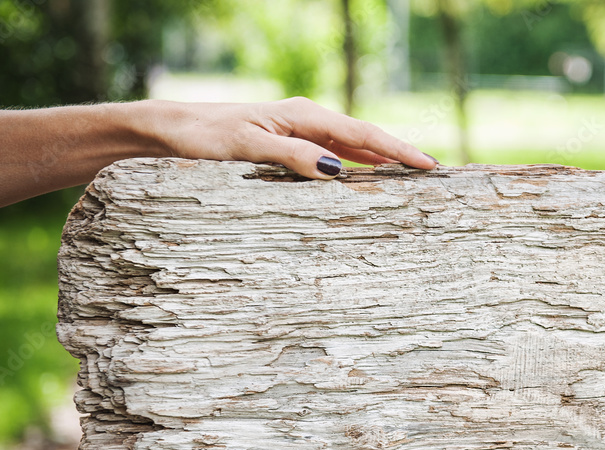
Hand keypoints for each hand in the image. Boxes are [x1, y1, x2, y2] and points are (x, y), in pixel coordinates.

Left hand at [149, 97, 438, 179]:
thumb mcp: (247, 149)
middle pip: (365, 138)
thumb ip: (293, 157)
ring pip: (352, 147)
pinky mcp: (288, 145)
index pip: (363, 135)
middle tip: (434, 174)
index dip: (399, 151)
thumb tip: (337, 169)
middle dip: (400, 154)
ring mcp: (299, 132)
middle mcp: (306, 120)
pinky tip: (368, 177)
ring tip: (412, 177)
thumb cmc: (204, 138)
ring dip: (381, 161)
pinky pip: (333, 155)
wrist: (170, 131)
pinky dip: (356, 165)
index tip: (429, 166)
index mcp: (303, 116)